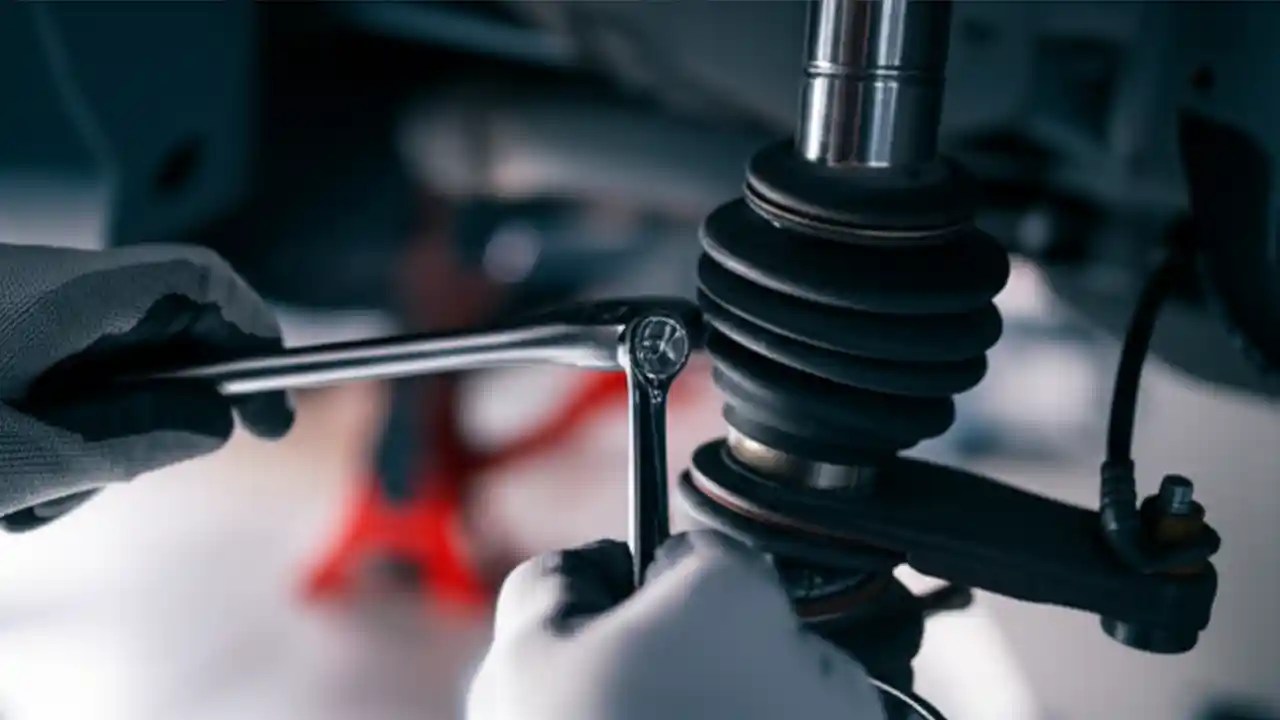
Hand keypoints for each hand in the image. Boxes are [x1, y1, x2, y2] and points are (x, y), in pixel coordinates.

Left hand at [0, 243, 293, 529]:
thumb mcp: (19, 461)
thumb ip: (130, 439)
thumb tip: (214, 422)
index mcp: (52, 294)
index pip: (196, 282)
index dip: (253, 337)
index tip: (269, 409)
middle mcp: (33, 287)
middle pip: (154, 327)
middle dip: (168, 403)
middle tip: (164, 464)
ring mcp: (5, 312)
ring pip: (101, 365)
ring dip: (99, 432)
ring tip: (42, 492)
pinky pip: (52, 380)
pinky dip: (54, 434)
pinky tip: (14, 482)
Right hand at [468, 530, 884, 719]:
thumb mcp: (525, 657)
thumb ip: (555, 582)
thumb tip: (590, 573)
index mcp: (735, 596)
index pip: (692, 552)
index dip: (639, 595)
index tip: (612, 644)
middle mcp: (813, 657)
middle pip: (737, 629)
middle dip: (688, 662)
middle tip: (626, 719)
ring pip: (768, 696)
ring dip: (726, 716)